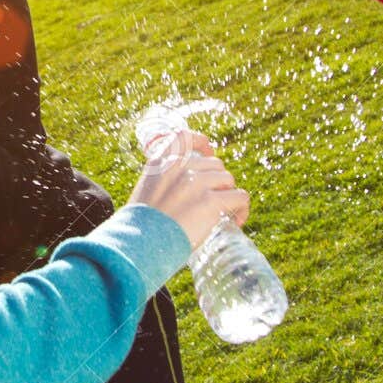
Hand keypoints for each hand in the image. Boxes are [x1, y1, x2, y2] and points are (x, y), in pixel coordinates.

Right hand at [128, 128, 250, 252]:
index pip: (185, 137)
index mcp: (161, 161)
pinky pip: (240, 197)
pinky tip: (236, 220)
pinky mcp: (212, 201)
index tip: (208, 153)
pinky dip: (241, 209)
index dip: (201, 143)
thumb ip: (164, 182)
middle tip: (214, 203)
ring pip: (228, 180)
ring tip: (225, 214)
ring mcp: (198, 182)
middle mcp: (181, 167)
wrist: (140, 245)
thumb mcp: (146, 191)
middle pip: (214, 164)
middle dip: (217, 182)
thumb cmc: (141, 226)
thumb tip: (186, 188)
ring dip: (228, 196)